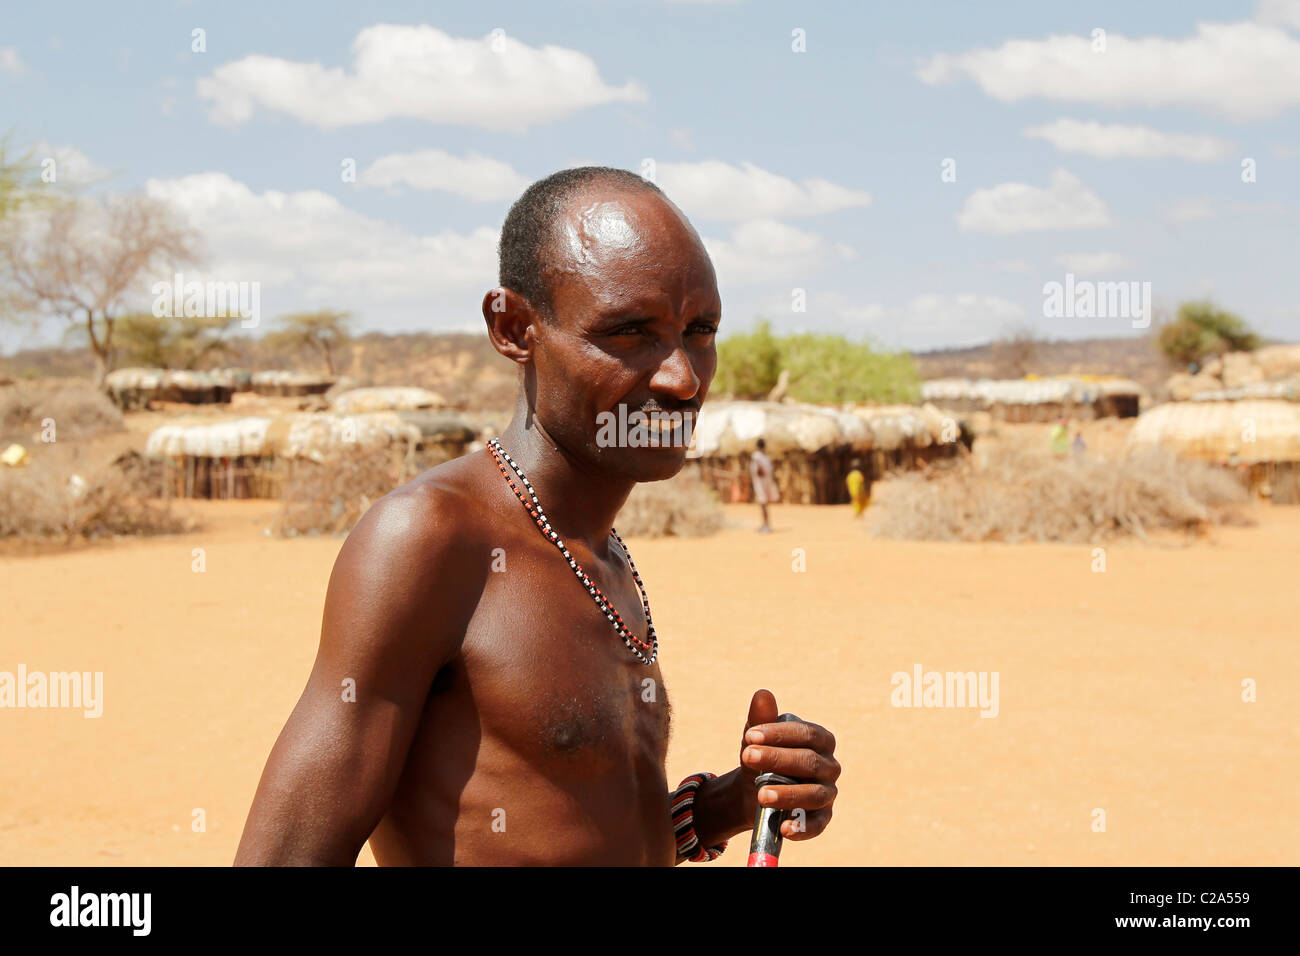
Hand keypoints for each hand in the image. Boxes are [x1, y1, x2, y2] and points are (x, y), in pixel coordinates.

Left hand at [737, 689, 839, 840]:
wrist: (752, 793)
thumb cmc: (761, 759)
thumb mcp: (756, 740)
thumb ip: (760, 719)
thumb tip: (762, 694)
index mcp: (819, 740)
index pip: (806, 733)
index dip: (779, 734)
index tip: (750, 735)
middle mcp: (829, 765)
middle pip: (810, 762)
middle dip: (777, 759)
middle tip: (747, 757)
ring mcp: (828, 792)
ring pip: (815, 794)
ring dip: (787, 794)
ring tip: (760, 794)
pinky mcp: (822, 817)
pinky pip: (818, 824)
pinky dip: (802, 828)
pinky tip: (784, 828)